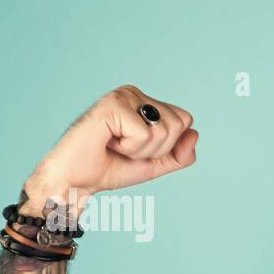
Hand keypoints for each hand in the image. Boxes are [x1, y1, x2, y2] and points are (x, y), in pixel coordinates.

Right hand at [24, 84, 197, 209]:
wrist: (78, 180)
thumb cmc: (111, 168)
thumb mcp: (155, 164)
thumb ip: (180, 154)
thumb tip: (195, 134)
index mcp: (145, 101)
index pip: (185, 120)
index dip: (168, 146)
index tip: (138, 149)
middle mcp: (134, 93)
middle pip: (179, 124)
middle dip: (157, 149)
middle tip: (126, 149)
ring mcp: (122, 96)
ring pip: (163, 130)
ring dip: (141, 150)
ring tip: (116, 146)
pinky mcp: (112, 105)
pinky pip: (144, 134)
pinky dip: (130, 148)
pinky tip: (108, 142)